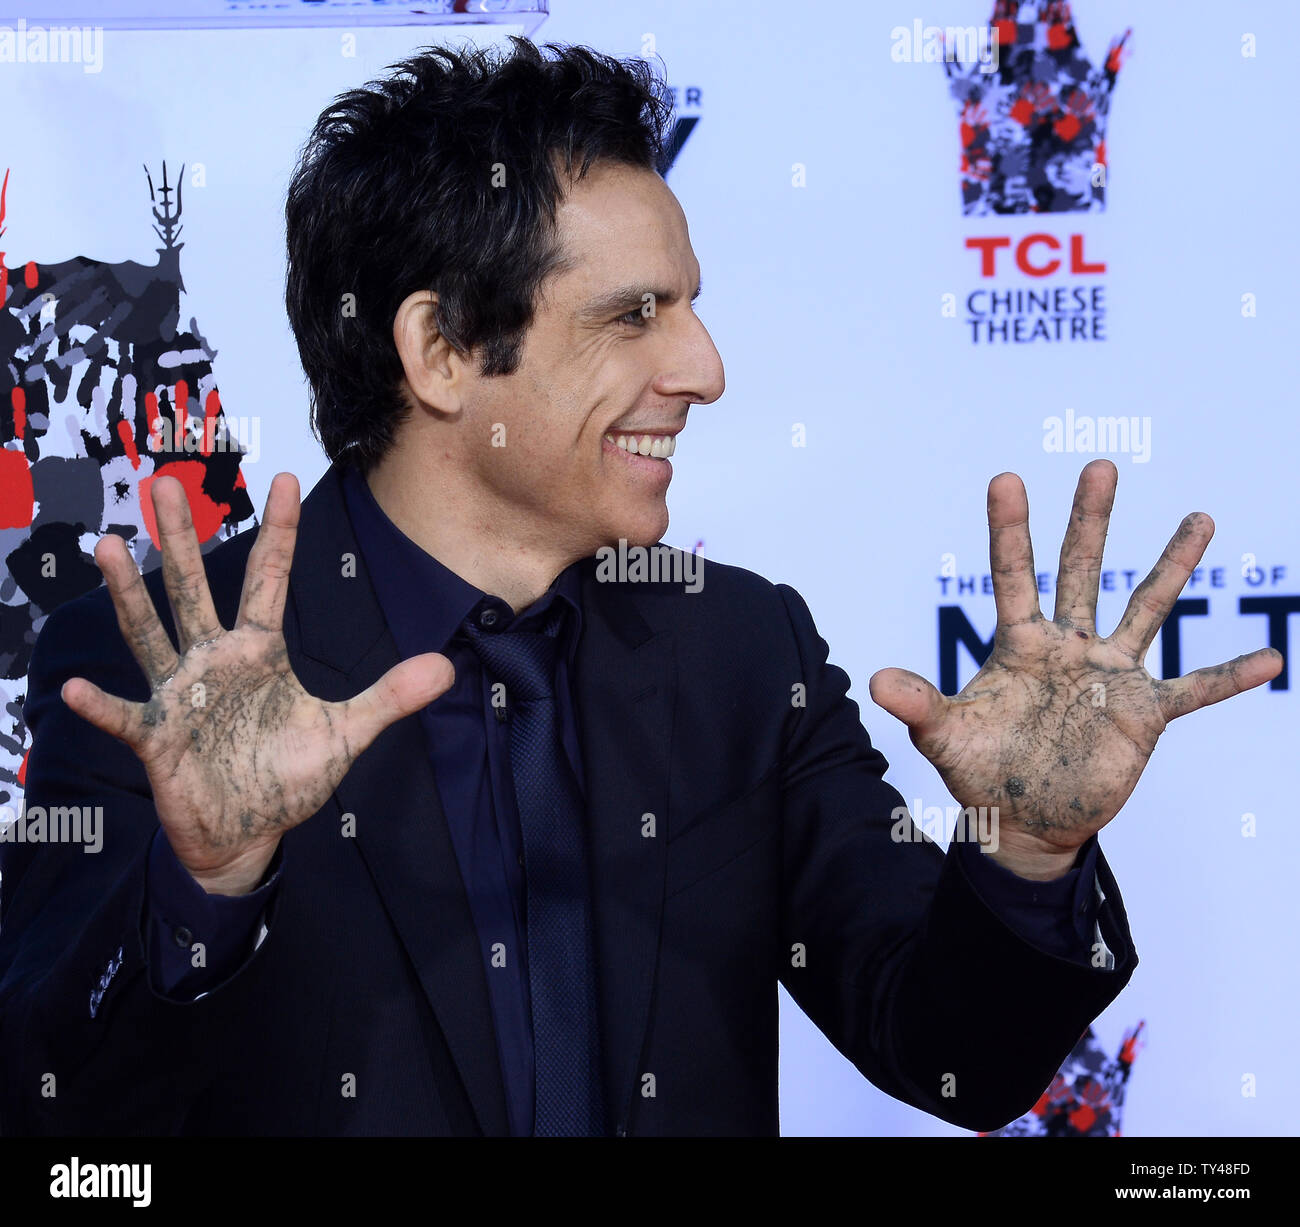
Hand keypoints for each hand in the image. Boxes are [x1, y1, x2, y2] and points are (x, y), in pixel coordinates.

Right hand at [61, 473, 454, 894]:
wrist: (246, 832)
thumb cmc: (287, 776)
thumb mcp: (345, 732)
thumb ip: (390, 697)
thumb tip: (447, 668)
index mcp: (259, 652)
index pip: (270, 579)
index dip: (279, 532)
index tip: (284, 478)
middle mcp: (214, 661)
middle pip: (195, 589)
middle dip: (182, 538)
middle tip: (166, 482)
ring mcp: (180, 695)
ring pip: (150, 634)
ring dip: (130, 594)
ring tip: (109, 546)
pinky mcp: (156, 738)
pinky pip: (124, 717)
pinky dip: (102, 705)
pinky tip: (76, 688)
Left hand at [869, 460, 1282, 878]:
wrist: (1022, 820)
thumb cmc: (980, 771)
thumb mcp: (944, 737)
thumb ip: (917, 705)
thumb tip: (875, 681)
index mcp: (1018, 645)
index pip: (1013, 575)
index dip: (1009, 529)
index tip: (1005, 477)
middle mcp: (1067, 647)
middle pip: (1081, 570)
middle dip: (1089, 519)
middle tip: (1100, 465)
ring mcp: (1109, 675)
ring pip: (1146, 609)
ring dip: (1172, 566)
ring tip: (1200, 517)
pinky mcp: (1143, 714)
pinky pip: (1195, 691)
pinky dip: (1229, 678)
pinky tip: (1273, 660)